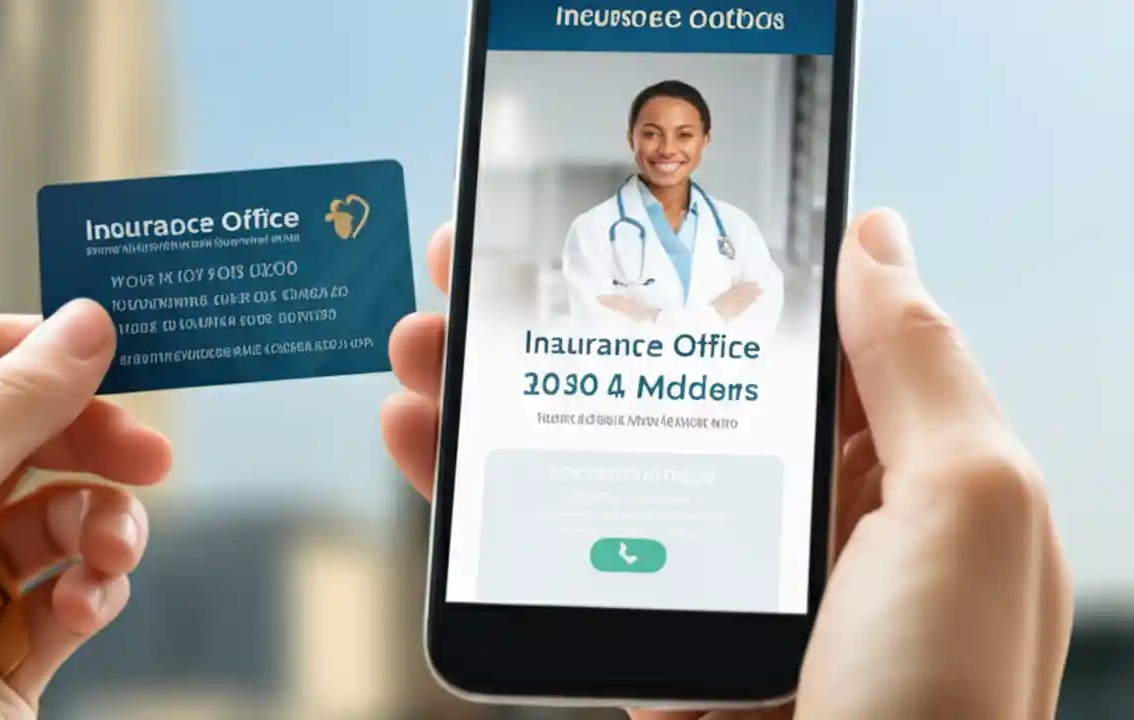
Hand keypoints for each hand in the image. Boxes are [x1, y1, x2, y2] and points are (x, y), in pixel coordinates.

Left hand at [0, 300, 172, 718]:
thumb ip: (17, 395)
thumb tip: (88, 321)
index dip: (41, 351)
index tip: (115, 354)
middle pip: (33, 433)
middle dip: (96, 445)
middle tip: (151, 457)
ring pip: (67, 511)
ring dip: (103, 527)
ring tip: (109, 554)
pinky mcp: (9, 640)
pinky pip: (77, 587)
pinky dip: (93, 591)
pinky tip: (80, 608)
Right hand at [380, 212, 1070, 719]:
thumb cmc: (943, 705)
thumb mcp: (970, 508)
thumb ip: (920, 364)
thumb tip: (876, 236)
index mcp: (887, 465)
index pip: (774, 330)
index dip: (687, 264)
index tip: (604, 218)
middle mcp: (797, 514)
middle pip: (657, 384)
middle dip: (560, 322)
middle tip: (477, 271)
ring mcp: (712, 575)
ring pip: (589, 455)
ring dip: (495, 395)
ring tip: (422, 347)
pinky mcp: (645, 636)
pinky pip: (553, 546)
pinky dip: (478, 496)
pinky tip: (422, 444)